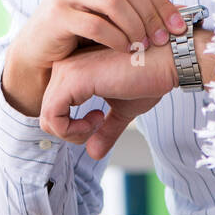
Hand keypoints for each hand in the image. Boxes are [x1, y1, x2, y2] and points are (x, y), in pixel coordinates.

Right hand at [3, 0, 184, 116]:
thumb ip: (137, 5)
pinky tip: (124, 50)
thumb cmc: (79, 28)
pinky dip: (116, 39)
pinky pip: (96, 24)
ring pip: (115, 4)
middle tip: (161, 39)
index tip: (178, 28)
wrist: (39, 48)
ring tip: (142, 46)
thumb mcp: (109, 11)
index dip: (161, 4)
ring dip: (135, 28)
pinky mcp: (57, 13)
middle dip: (151, 16)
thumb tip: (183, 9)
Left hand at [38, 40, 179, 159]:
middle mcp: (64, 68)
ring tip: (100, 121)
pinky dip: (72, 130)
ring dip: (73, 133)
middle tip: (100, 125)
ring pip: (47, 119)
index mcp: (72, 71)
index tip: (100, 121)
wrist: (167, 60)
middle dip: (72, 133)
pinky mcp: (73, 79)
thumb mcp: (122, 110)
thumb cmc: (149, 78)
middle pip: (48, 116)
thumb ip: (106, 129)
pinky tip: (98, 119)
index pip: (54, 109)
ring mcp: (66, 71)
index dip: (73, 127)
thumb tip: (93, 154)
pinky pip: (53, 117)